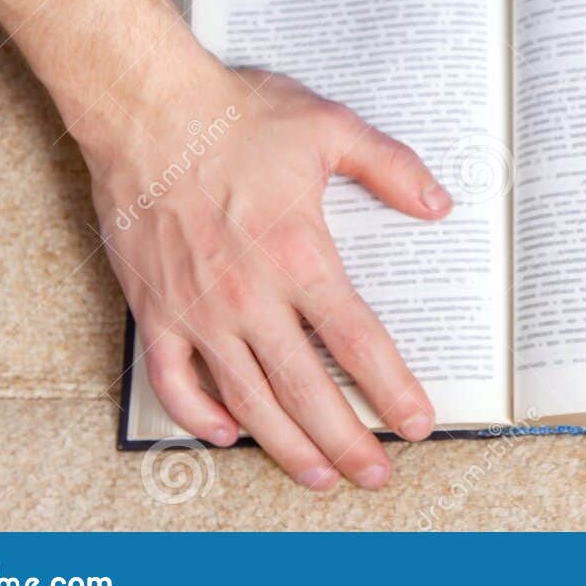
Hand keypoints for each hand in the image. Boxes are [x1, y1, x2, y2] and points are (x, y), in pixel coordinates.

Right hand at [81, 62, 451, 489]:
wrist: (145, 109)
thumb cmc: (236, 114)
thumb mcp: (330, 127)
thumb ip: (391, 168)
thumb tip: (439, 204)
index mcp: (299, 255)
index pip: (357, 342)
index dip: (392, 390)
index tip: (418, 423)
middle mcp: (249, 295)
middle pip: (307, 390)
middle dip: (346, 441)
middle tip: (376, 474)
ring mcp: (197, 309)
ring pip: (247, 400)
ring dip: (286, 445)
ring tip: (317, 476)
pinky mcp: (153, 309)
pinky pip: (175, 381)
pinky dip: (202, 417)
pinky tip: (230, 433)